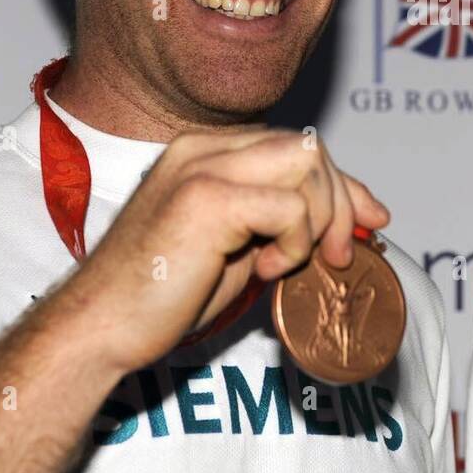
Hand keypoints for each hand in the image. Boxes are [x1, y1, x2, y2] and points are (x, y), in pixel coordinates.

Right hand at [61, 128, 388, 374]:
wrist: (101, 326)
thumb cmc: (161, 295)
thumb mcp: (236, 247)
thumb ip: (280, 221)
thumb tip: (349, 219)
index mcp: (207, 152)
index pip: (296, 146)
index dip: (343, 183)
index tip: (371, 218)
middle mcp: (204, 148)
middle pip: (309, 147)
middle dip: (341, 201)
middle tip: (337, 255)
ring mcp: (203, 167)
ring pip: (308, 165)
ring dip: (317, 223)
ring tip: (283, 264)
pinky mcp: (206, 197)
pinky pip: (289, 207)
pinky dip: (293, 243)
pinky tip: (261, 271)